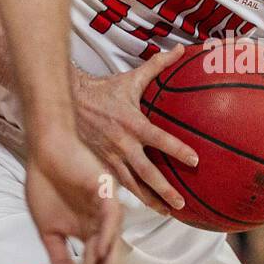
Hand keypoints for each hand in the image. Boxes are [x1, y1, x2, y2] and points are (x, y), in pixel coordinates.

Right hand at [24, 135, 120, 263]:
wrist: (43, 151)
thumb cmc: (45, 185)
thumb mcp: (48, 230)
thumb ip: (59, 258)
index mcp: (88, 230)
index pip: (93, 260)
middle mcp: (100, 220)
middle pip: (106, 252)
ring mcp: (105, 205)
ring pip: (111, 236)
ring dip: (108, 259)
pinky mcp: (106, 190)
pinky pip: (110, 215)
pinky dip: (106, 232)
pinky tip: (101, 249)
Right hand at [72, 46, 199, 217]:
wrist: (69, 102)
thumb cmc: (103, 91)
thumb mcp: (132, 78)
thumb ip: (158, 66)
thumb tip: (179, 51)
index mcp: (133, 124)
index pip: (159, 139)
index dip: (177, 149)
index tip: (195, 160)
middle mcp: (122, 144)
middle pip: (146, 172)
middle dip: (164, 189)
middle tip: (181, 202)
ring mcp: (110, 157)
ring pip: (132, 184)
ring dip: (150, 199)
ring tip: (167, 212)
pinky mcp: (101, 165)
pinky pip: (118, 184)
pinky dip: (131, 196)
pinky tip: (143, 206)